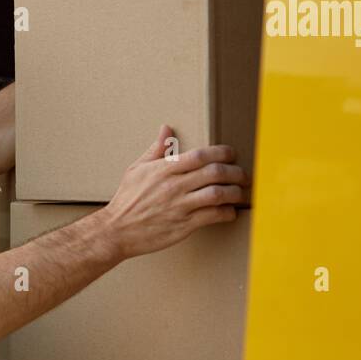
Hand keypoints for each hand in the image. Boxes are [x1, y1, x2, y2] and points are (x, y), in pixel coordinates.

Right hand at [99, 124, 248, 259]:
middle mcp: (174, 186)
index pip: (200, 156)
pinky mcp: (184, 225)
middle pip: (215, 173)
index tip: (231, 153)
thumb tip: (166, 129)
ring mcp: (180, 206)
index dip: (221, 152)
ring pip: (218, 194)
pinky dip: (227, 212)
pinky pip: (213, 216)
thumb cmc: (126, 199)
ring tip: (240, 192)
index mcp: (163, 170)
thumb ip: (156, 150)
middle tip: (243, 175)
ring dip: (235, 192)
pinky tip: (230, 211)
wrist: (117, 230)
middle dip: (235, 172)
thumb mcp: (136, 169)